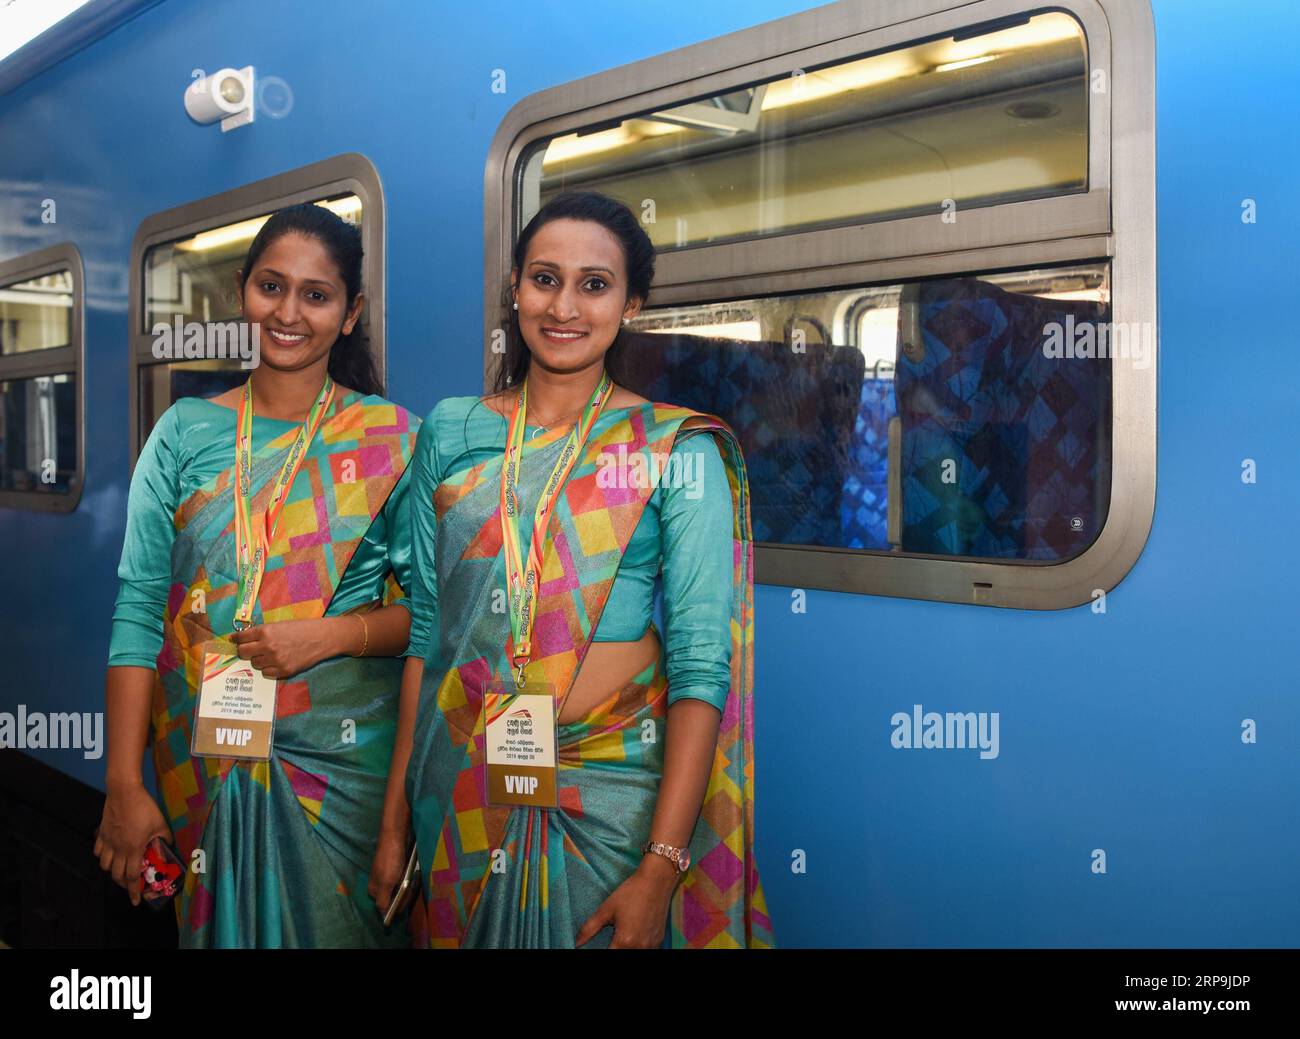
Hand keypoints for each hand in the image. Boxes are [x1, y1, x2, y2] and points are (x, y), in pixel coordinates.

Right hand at [94, 781, 170, 906]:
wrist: (124, 792)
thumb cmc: (144, 808)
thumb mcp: (160, 823)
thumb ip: (164, 837)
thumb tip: (169, 846)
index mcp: (133, 848)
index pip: (132, 876)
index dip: (134, 891)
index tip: (136, 901)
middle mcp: (118, 849)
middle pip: (116, 874)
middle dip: (123, 883)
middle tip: (130, 884)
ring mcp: (107, 841)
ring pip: (105, 865)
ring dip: (112, 871)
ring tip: (120, 869)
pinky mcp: (101, 833)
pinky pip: (98, 851)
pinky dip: (103, 857)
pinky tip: (110, 854)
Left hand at [232, 618, 340, 678]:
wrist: (322, 637)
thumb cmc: (301, 628)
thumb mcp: (279, 625)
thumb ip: (262, 632)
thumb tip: (243, 638)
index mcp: (265, 631)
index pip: (241, 638)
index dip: (237, 640)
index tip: (235, 641)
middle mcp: (267, 646)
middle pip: (243, 653)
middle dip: (245, 651)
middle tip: (251, 650)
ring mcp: (275, 660)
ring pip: (254, 664)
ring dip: (259, 660)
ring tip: (270, 655)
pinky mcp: (283, 671)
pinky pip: (266, 673)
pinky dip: (269, 668)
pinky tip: (277, 662)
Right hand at [368, 828, 410, 916]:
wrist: (397, 835)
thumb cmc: (390, 860)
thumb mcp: (386, 883)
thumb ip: (383, 901)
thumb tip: (383, 916)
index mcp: (374, 890)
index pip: (386, 907)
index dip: (397, 906)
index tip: (406, 898)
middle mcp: (381, 884)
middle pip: (396, 898)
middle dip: (405, 894)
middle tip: (409, 884)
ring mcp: (390, 875)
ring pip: (403, 888)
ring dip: (410, 885)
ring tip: (412, 876)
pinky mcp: (398, 868)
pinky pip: (406, 878)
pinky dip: (411, 877)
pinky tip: (414, 872)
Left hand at [575, 854, 678, 947]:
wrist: (656, 880)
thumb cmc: (631, 892)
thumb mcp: (606, 909)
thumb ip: (589, 928)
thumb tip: (576, 942)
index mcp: (624, 941)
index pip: (608, 955)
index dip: (601, 950)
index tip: (600, 942)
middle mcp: (639, 947)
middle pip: (621, 954)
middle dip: (614, 948)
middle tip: (611, 936)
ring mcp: (651, 945)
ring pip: (634, 954)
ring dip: (626, 948)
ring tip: (622, 934)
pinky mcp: (659, 940)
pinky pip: (646, 950)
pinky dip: (638, 946)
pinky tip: (635, 934)